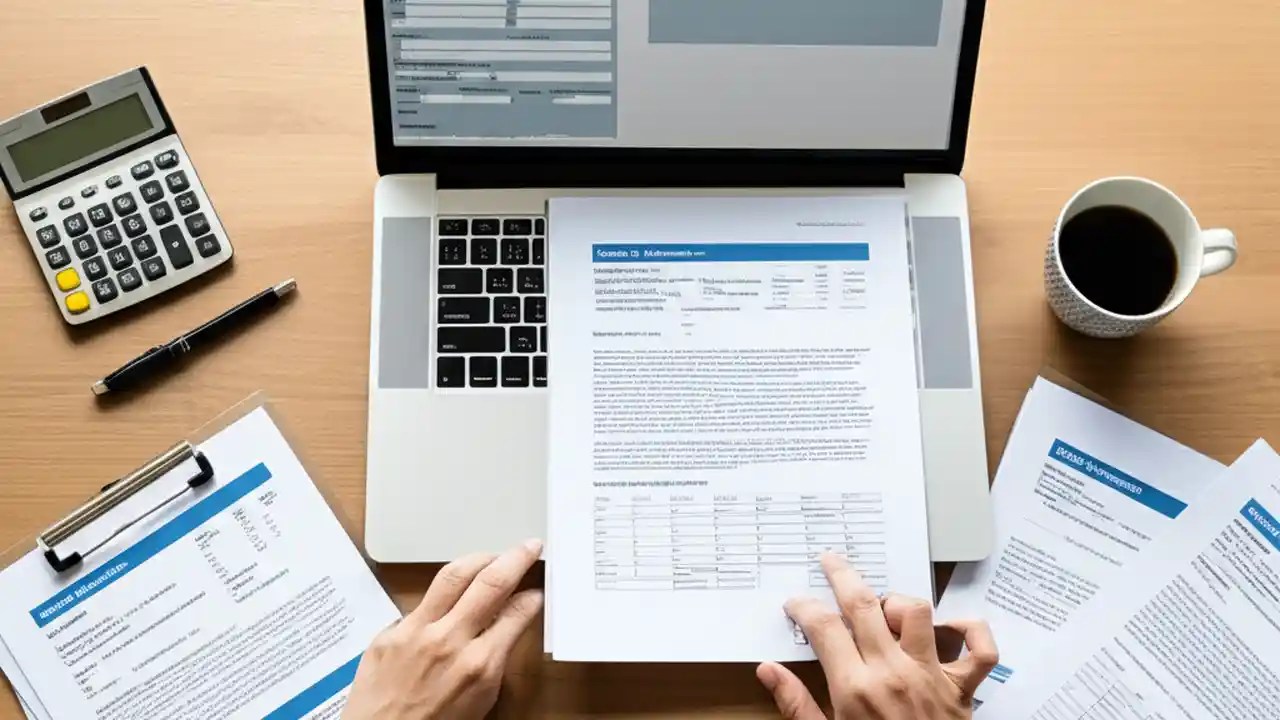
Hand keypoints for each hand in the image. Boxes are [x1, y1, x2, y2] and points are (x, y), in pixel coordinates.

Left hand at [343, 539, 543, 719]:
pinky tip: (449, 595)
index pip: (517, 613)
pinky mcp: (390, 632)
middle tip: (529, 547)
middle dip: (516, 558)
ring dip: (479, 558)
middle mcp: (449, 641)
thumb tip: (507, 628)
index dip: (533, 597)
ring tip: (492, 555)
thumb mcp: (481, 700)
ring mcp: (416, 632)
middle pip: (491, 582)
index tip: (537, 590)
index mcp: (480, 665)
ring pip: (453, 575)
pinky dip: (441, 593)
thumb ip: (496, 659)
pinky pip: (421, 601)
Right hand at [757, 554, 997, 719]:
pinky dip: (970, 629)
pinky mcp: (963, 688)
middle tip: (830, 561)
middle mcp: (894, 674)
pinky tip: (950, 626)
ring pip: (917, 612)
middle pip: (863, 604)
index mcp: (855, 689)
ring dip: (896, 602)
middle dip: (842, 575)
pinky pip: (980, 648)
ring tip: (882, 609)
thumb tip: (768, 670)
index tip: (796, 603)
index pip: (823, 627)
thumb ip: (796, 704)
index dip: (804, 606)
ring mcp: (932, 677)